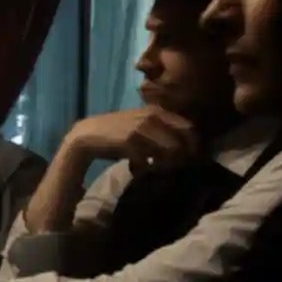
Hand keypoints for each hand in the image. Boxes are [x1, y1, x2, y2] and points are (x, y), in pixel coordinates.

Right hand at [64, 106, 200, 172]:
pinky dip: (148, 168)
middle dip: (185, 156)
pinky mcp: (130, 142)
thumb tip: (185, 144)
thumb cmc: (116, 132)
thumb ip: (161, 128)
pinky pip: (151, 161)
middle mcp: (152, 117)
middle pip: (183, 140)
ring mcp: (141, 129)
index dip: (194, 145)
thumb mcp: (140, 123)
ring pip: (170, 152)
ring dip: (167, 165)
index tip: (191, 159)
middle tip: (177, 168)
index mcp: (157, 111)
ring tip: (157, 169)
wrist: (86, 136)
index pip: (189, 127)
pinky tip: (140, 170)